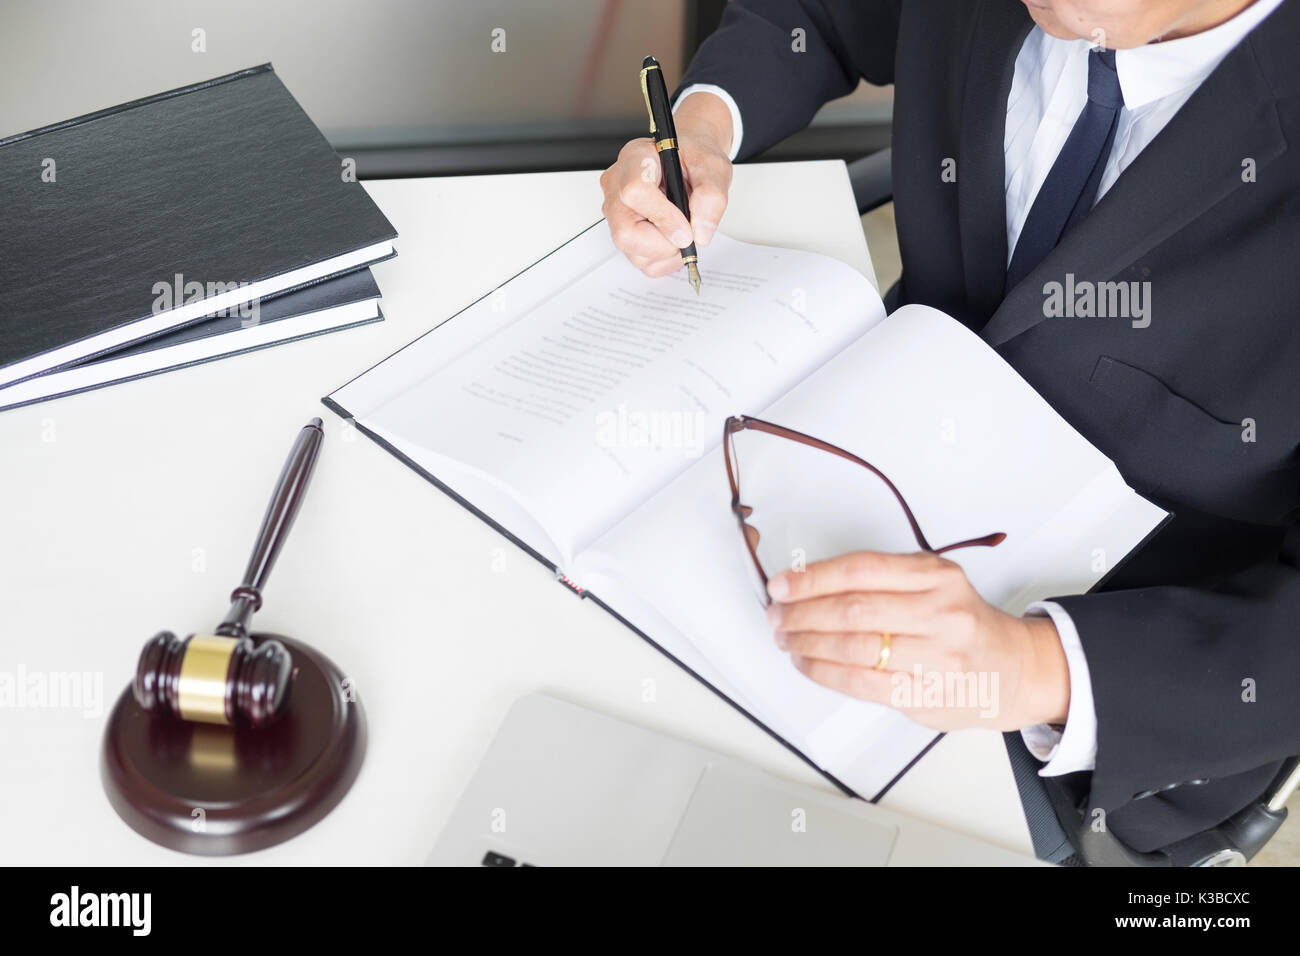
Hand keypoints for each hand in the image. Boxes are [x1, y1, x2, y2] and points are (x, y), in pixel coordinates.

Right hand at [599, 91, 733, 276]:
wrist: (690, 163)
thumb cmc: (694, 160)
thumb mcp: (713, 167)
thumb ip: (711, 195)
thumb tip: (700, 232)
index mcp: (635, 159)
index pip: (634, 192)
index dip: (663, 217)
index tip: (687, 229)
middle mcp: (617, 186)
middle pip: (625, 231)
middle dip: (663, 244)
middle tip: (687, 235)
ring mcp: (616, 213)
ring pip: (632, 251)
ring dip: (666, 252)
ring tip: (684, 232)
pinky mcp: (623, 233)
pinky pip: (640, 261)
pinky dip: (664, 259)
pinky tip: (674, 239)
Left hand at [765, 551, 1069, 731]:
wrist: (1013, 669)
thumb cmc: (961, 622)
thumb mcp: (934, 582)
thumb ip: (883, 578)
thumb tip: (810, 583)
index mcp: (936, 576)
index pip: (861, 571)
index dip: (812, 578)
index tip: (781, 585)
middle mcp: (940, 613)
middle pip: (853, 609)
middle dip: (803, 612)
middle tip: (777, 614)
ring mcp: (936, 657)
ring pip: (854, 647)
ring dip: (808, 643)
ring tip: (786, 638)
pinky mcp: (927, 695)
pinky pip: (862, 683)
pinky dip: (825, 672)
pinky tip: (807, 663)